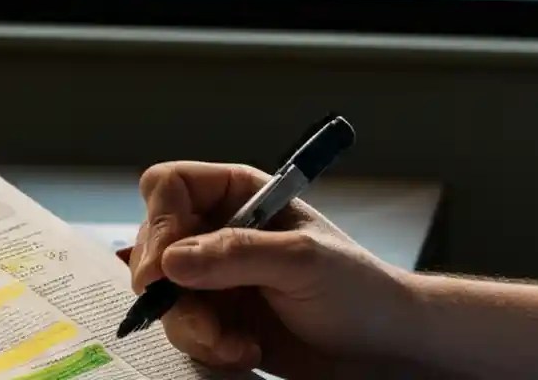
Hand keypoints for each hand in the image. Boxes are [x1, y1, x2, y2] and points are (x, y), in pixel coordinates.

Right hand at [125, 161, 427, 379]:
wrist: (383, 347)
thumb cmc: (358, 289)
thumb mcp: (302, 262)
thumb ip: (237, 254)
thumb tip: (172, 260)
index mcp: (240, 195)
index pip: (170, 186)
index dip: (159, 221)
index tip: (164, 266)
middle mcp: (220, 231)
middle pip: (154, 245)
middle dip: (172, 289)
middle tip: (203, 319)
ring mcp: (216, 278)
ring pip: (165, 296)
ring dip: (195, 327)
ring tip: (236, 344)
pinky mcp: (220, 319)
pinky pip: (185, 331)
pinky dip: (209, 348)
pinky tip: (245, 351)